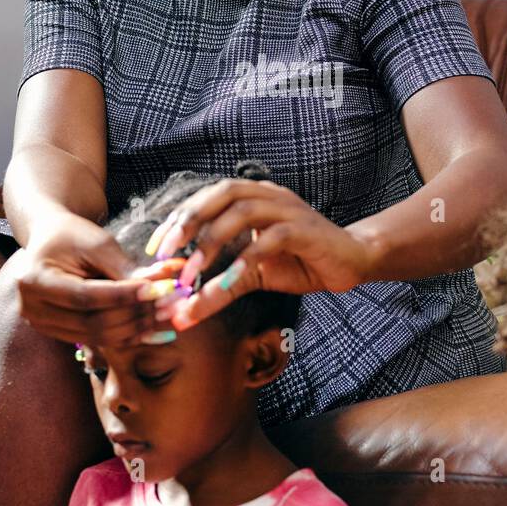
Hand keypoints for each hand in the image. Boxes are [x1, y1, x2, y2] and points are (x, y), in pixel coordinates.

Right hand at [16, 212, 171, 346]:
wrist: (49, 241)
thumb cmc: (72, 235)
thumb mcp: (97, 243)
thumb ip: (125, 266)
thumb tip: (164, 281)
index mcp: (34, 279)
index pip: (85, 296)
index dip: (123, 296)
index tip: (157, 289)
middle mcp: (32, 308)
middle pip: (91, 321)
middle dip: (135, 314)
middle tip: (170, 304)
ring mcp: (42, 325)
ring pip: (96, 336)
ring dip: (136, 328)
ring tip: (167, 315)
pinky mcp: (57, 333)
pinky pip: (96, 340)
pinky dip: (126, 336)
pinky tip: (153, 329)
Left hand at [148, 177, 372, 329]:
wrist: (352, 260)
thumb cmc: (300, 261)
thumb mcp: (253, 274)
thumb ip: (220, 286)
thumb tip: (184, 311)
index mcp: (253, 197)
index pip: (207, 198)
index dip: (178, 218)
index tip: (155, 248)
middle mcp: (268, 195)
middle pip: (221, 194)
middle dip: (189, 221)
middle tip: (165, 253)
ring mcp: (288, 210)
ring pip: (242, 211)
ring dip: (212, 240)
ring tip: (193, 272)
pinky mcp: (305, 231)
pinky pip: (271, 239)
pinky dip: (247, 258)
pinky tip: (230, 278)